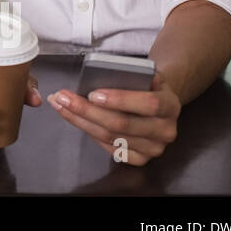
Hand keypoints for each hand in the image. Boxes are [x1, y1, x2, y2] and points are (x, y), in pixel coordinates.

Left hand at [47, 74, 179, 165]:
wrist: (159, 103)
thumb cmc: (146, 86)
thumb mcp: (145, 74)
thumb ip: (133, 73)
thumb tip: (106, 71)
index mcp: (170, 105)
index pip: (148, 104)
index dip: (120, 100)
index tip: (93, 93)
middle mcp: (166, 130)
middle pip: (121, 124)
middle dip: (87, 110)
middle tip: (62, 97)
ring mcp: (154, 148)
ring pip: (110, 137)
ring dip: (80, 120)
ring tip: (60, 104)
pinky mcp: (141, 159)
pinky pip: (109, 148)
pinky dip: (89, 132)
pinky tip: (75, 118)